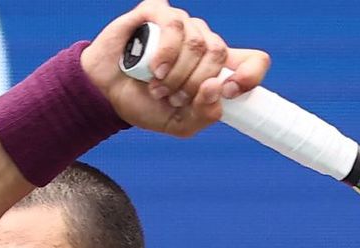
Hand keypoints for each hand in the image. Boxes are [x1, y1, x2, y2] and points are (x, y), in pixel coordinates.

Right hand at [81, 4, 269, 137]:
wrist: (104, 95)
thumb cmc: (143, 104)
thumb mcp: (180, 124)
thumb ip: (205, 114)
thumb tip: (218, 88)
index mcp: (214, 67)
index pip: (254, 61)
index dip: (249, 75)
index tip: (228, 92)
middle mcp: (202, 42)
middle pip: (219, 54)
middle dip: (194, 84)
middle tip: (171, 97)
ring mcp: (181, 25)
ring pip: (199, 43)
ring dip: (175, 74)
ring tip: (156, 85)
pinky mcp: (157, 12)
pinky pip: (175, 25)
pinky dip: (165, 53)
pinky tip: (153, 69)